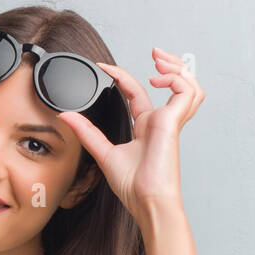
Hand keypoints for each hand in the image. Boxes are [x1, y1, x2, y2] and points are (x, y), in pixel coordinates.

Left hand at [57, 47, 204, 221]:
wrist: (146, 200)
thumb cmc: (132, 185)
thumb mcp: (103, 152)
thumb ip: (86, 131)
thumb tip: (66, 115)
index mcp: (146, 126)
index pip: (137, 92)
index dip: (123, 77)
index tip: (104, 67)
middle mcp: (161, 121)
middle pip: (174, 83)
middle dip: (168, 63)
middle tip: (155, 54)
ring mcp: (170, 120)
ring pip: (188, 84)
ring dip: (176, 68)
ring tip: (160, 62)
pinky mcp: (174, 121)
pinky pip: (186, 91)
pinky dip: (176, 80)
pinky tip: (159, 80)